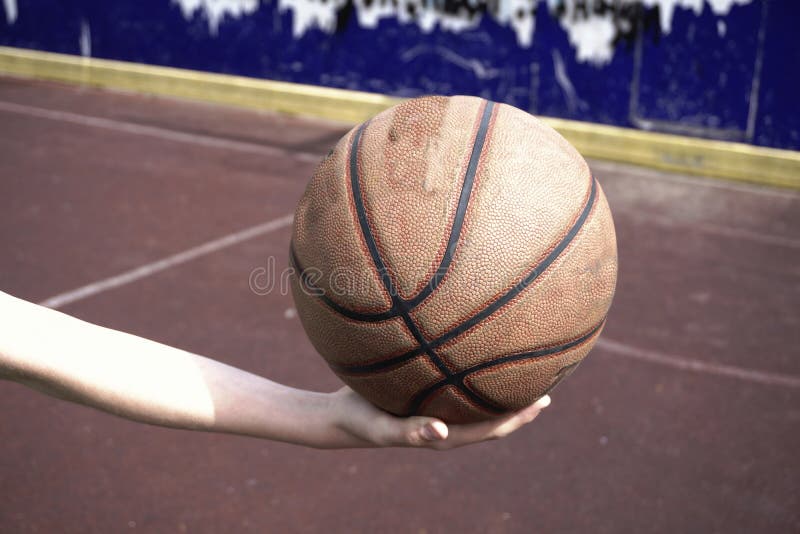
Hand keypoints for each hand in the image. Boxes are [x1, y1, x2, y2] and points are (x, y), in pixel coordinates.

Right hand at [327, 386, 550, 449]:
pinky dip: (476, 378)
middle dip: (521, 407)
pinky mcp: (428, 398)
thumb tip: (441, 431)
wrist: (341, 415)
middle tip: (548, 387)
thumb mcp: (383, 427)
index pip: (491, 429)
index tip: (542, 401)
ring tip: (523, 370)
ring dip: (502, 394)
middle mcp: (448, 424)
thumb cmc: (362, 420)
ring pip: (478, 404)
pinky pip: (460, 389)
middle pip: (493, 419)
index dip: (518, 418)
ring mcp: (439, 412)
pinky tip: (480, 355)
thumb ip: (411, 431)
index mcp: (445, 435)